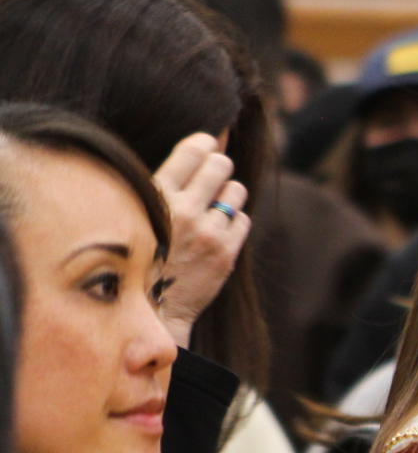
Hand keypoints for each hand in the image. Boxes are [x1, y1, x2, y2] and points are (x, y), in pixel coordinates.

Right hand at [153, 133, 251, 346]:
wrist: (149, 308)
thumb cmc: (142, 253)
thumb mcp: (139, 212)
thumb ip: (166, 184)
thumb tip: (205, 144)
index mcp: (154, 197)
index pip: (193, 150)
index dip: (204, 144)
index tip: (207, 145)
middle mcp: (182, 211)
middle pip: (221, 164)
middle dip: (218, 168)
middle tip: (211, 179)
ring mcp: (207, 233)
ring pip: (237, 191)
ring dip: (228, 196)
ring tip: (211, 210)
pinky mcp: (225, 253)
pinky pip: (243, 220)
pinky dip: (233, 224)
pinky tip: (215, 234)